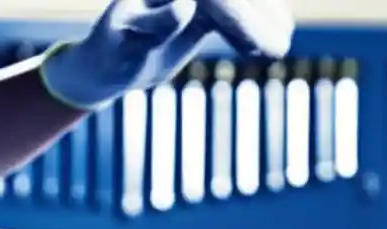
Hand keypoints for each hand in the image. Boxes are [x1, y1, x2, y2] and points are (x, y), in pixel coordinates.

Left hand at [40, 0, 293, 109]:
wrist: (106, 64)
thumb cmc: (110, 57)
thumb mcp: (125, 46)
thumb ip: (156, 26)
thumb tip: (184, 5)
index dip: (234, 16)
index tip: (253, 45)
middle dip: (252, 18)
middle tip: (275, 50)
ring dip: (262, 17)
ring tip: (279, 47)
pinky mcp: (202, 3)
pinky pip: (237, 5)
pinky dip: (260, 15)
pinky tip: (281, 31)